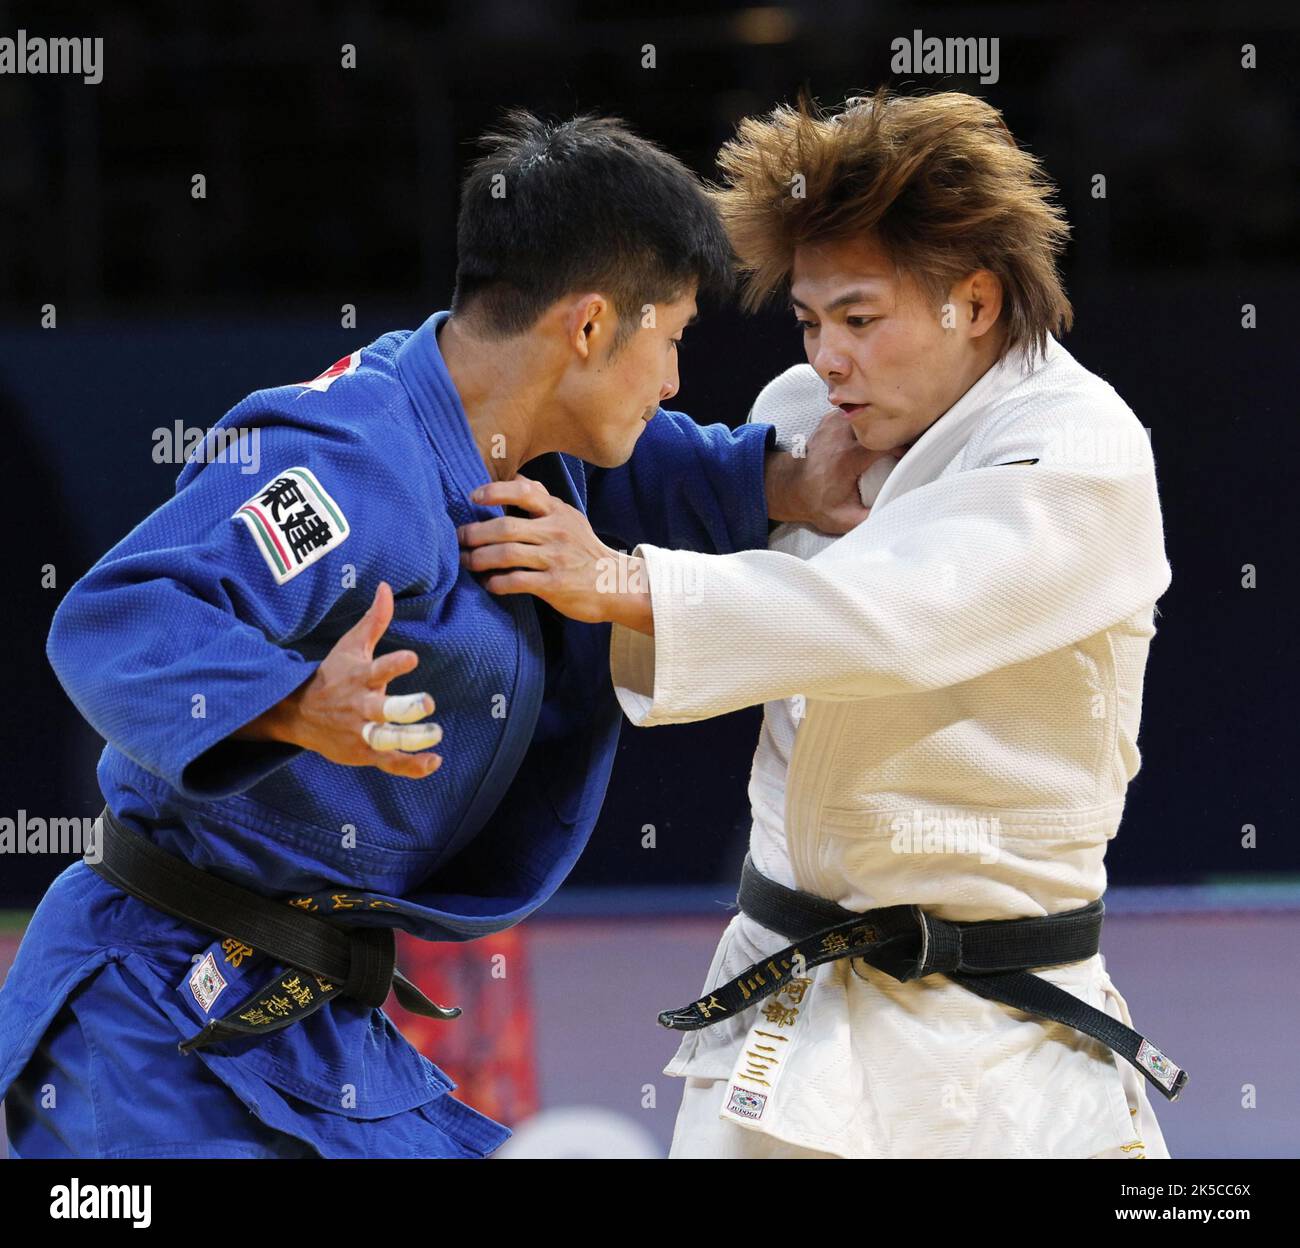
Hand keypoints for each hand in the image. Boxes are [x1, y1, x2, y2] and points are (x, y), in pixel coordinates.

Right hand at [235, 581, 442, 778]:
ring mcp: (362, 732)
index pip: (378, 669)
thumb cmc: (333, 674)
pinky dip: (411, 766)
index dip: (395, 665)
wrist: (296, 713)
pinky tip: (433, 762)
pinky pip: (390, 763)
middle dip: (405, 708)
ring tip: (435, 734)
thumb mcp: (350, 646)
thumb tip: (386, 586)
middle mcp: (361, 706)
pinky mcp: (364, 753)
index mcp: (360, 677)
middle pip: (384, 710)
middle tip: (427, 703)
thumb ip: (375, 620)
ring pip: (387, 739)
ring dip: (412, 739)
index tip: (412, 659)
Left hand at [458, 475, 652, 631]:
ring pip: (506, 555)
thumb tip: (515, 478)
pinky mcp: (554, 585)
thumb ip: (542, 501)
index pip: (524, 492)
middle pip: (506, 527)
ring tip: (467, 562)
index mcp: (558, 512)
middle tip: (458, 539)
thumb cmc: (585, 550)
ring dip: (479, 559)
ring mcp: (555, 559)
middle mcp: (556, 532)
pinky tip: (489, 584)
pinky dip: (496, 583)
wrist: (616, 584)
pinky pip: (516, 581)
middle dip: (475, 533)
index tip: (474, 497)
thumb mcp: (570, 518)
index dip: (495, 491)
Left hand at [764, 409, 899, 534]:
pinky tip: (874, 429)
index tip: (911, 454)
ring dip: (883, 422)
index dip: (904, 444)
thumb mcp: (843, 519)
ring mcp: (834, 422)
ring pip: (870, 412)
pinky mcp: (831, 418)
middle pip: (879, 422)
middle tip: (907, 442)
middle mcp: (840, 435)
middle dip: (895, 430)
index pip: (885, 441)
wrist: (790, 486)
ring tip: (892, 435)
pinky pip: (858, 411)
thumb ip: (869, 519)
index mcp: (847, 458)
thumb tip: (896, 515)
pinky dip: (869, 418)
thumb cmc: (819, 503)